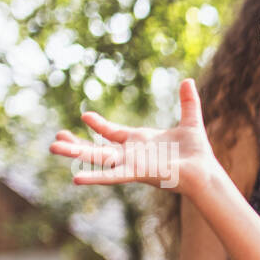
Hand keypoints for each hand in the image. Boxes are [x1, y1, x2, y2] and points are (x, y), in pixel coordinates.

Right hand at [49, 79, 220, 196]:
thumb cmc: (197, 152)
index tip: (85, 116)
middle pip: (97, 149)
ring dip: (76, 154)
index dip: (99, 126)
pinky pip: (112, 176)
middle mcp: (132, 154)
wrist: (205, 170)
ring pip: (98, 159)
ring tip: (53, 147)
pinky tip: (75, 178)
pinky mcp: (136, 173)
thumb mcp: (190, 122)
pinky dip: (95, 177)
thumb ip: (188, 103)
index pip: (113, 133)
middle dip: (77, 144)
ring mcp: (131, 164)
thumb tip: (189, 81)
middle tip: (56, 139)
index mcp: (140, 142)